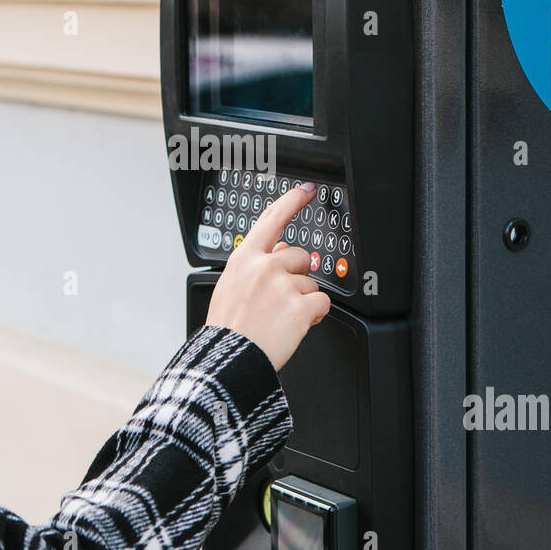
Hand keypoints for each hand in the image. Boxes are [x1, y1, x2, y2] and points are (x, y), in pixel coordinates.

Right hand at [205, 181, 331, 371]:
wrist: (229, 358)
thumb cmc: (228, 328)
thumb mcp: (231, 286)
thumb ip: (255, 265)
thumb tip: (280, 250)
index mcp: (245, 259)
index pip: (272, 220)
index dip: (292, 201)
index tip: (307, 191)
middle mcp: (265, 267)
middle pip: (300, 257)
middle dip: (297, 276)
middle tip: (279, 300)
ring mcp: (283, 286)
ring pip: (311, 284)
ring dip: (303, 300)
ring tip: (280, 318)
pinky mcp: (300, 307)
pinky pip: (322, 303)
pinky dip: (314, 315)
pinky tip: (295, 325)